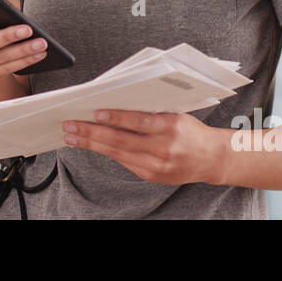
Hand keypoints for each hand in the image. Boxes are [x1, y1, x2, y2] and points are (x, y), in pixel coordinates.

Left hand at [62, 110, 226, 184]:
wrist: (211, 158)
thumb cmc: (191, 131)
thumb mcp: (175, 114)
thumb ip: (149, 112)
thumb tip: (114, 104)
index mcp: (171, 127)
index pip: (139, 122)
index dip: (116, 118)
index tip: (95, 112)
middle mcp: (164, 148)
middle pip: (121, 140)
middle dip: (92, 132)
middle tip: (70, 125)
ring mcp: (157, 165)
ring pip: (117, 153)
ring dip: (91, 144)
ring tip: (73, 136)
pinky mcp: (151, 175)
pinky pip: (123, 162)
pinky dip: (105, 152)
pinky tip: (92, 145)